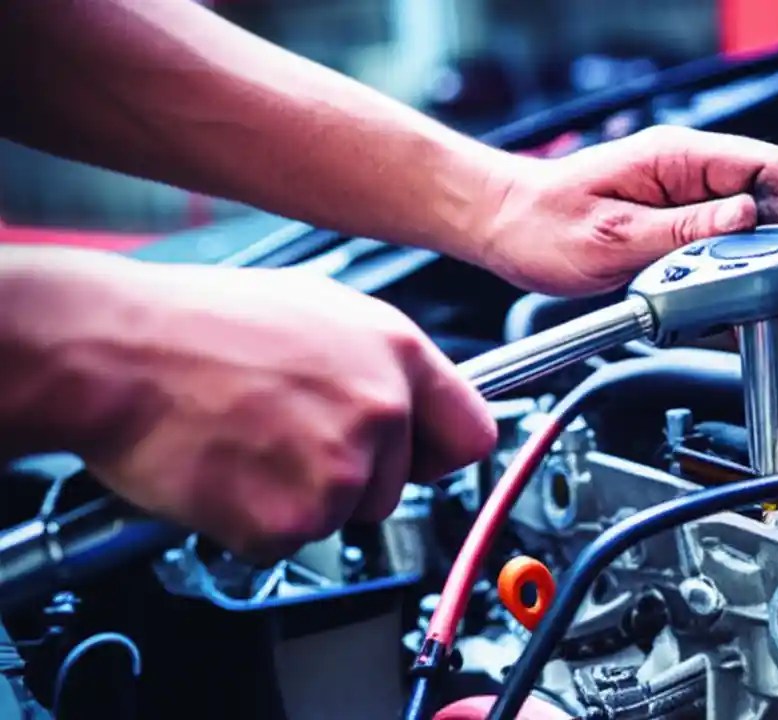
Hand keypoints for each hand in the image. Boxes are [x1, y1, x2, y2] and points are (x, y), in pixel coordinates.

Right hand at [39, 255, 495, 559]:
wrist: (113, 353)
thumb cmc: (198, 323)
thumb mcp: (320, 308)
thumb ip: (381, 360)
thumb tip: (412, 396)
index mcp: (396, 355)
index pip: (472, 435)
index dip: (439, 452)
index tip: (420, 459)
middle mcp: (380, 413)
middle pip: (398, 486)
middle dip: (351, 474)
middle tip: (287, 435)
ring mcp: (338, 471)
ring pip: (343, 515)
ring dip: (300, 496)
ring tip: (250, 442)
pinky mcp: (289, 521)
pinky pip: (288, 541)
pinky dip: (255, 521)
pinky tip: (227, 469)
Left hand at [478, 125, 777, 296]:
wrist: (502, 228)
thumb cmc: (540, 224)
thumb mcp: (612, 235)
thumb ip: (682, 230)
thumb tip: (746, 222)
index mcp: (677, 158)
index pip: (767, 167)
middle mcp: (687, 175)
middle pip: (769, 204)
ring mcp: (684, 202)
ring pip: (751, 234)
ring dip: (760, 275)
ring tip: (769, 316)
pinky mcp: (675, 230)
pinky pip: (720, 253)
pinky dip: (730, 285)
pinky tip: (732, 315)